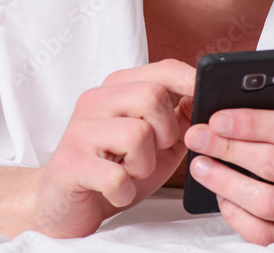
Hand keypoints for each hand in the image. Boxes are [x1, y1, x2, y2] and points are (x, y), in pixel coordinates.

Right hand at [33, 59, 195, 237]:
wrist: (65, 204)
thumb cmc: (114, 169)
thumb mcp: (157, 143)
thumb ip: (180, 119)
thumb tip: (208, 99)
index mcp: (117, 89)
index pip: (163, 69)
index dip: (190, 81)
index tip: (207, 97)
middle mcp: (95, 101)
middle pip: (152, 96)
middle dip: (166, 132)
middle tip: (152, 152)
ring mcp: (79, 131)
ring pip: (137, 135)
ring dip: (144, 165)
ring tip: (129, 173)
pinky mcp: (69, 164)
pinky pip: (116, 176)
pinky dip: (124, 192)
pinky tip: (114, 192)